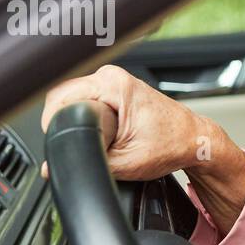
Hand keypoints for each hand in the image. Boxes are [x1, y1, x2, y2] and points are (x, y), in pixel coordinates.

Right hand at [41, 65, 244, 235]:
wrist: (193, 141)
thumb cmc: (170, 146)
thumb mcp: (124, 163)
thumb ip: (86, 164)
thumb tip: (52, 168)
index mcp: (113, 86)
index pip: (59, 97)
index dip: (53, 123)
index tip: (60, 140)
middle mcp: (112, 76)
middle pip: (62, 94)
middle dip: (63, 121)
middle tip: (79, 141)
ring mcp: (114, 79)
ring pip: (73, 96)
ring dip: (75, 117)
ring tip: (97, 135)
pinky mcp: (116, 87)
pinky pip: (86, 97)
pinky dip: (86, 114)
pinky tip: (101, 128)